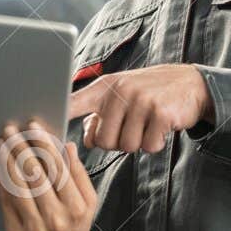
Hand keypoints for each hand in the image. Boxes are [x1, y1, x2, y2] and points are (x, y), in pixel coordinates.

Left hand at [0, 123, 94, 230]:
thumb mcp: (88, 207)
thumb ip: (79, 176)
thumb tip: (68, 146)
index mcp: (78, 208)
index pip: (59, 168)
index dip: (44, 144)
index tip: (34, 126)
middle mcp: (57, 217)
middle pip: (36, 174)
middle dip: (22, 147)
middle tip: (11, 129)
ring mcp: (35, 227)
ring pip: (18, 185)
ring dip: (7, 160)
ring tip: (2, 142)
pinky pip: (7, 201)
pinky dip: (2, 180)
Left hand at [67, 64, 214, 152]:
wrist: (191, 84)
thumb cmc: (150, 94)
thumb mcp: (121, 96)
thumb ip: (100, 115)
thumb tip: (87, 139)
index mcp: (106, 87)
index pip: (75, 102)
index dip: (58, 115)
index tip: (39, 127)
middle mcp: (121, 92)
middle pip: (104, 141)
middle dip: (117, 142)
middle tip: (132, 127)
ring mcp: (141, 101)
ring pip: (127, 146)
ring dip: (138, 143)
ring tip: (147, 124)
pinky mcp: (161, 113)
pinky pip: (149, 146)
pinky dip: (155, 143)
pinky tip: (161, 127)